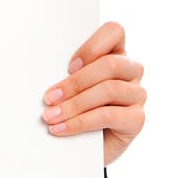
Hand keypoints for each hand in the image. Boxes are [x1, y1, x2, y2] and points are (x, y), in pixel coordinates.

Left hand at [41, 21, 145, 165]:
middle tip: (49, 97)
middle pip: (109, 65)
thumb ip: (65, 71)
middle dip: (74, 82)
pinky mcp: (137, 119)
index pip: (114, 31)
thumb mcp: (68, 84)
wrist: (81, 145)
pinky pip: (109, 115)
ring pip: (109, 90)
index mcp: (114, 52)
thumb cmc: (72, 105)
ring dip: (74, 104)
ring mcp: (137, 94)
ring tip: (51, 115)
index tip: (69, 65)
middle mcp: (130, 70)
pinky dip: (80, 122)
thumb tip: (41, 69)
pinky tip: (61, 128)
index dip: (92, 46)